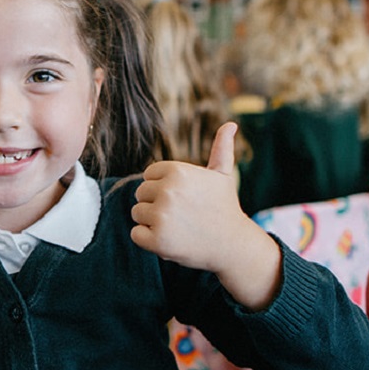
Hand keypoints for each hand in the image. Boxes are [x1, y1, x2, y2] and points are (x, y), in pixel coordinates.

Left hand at [131, 124, 279, 308]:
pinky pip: (136, 234)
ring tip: (177, 227)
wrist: (233, 245)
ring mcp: (161, 216)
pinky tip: (170, 239)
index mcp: (177, 171)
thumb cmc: (225, 207)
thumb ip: (221, 148)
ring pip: (137, 214)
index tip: (182, 199)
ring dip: (152, 222)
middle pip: (140, 194)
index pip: (148, 176)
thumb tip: (230, 124)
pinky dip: (149, 240)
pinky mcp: (157, 239)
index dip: (163, 188)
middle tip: (180, 215)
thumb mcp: (223, 175)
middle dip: (155, 204)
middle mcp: (168, 190)